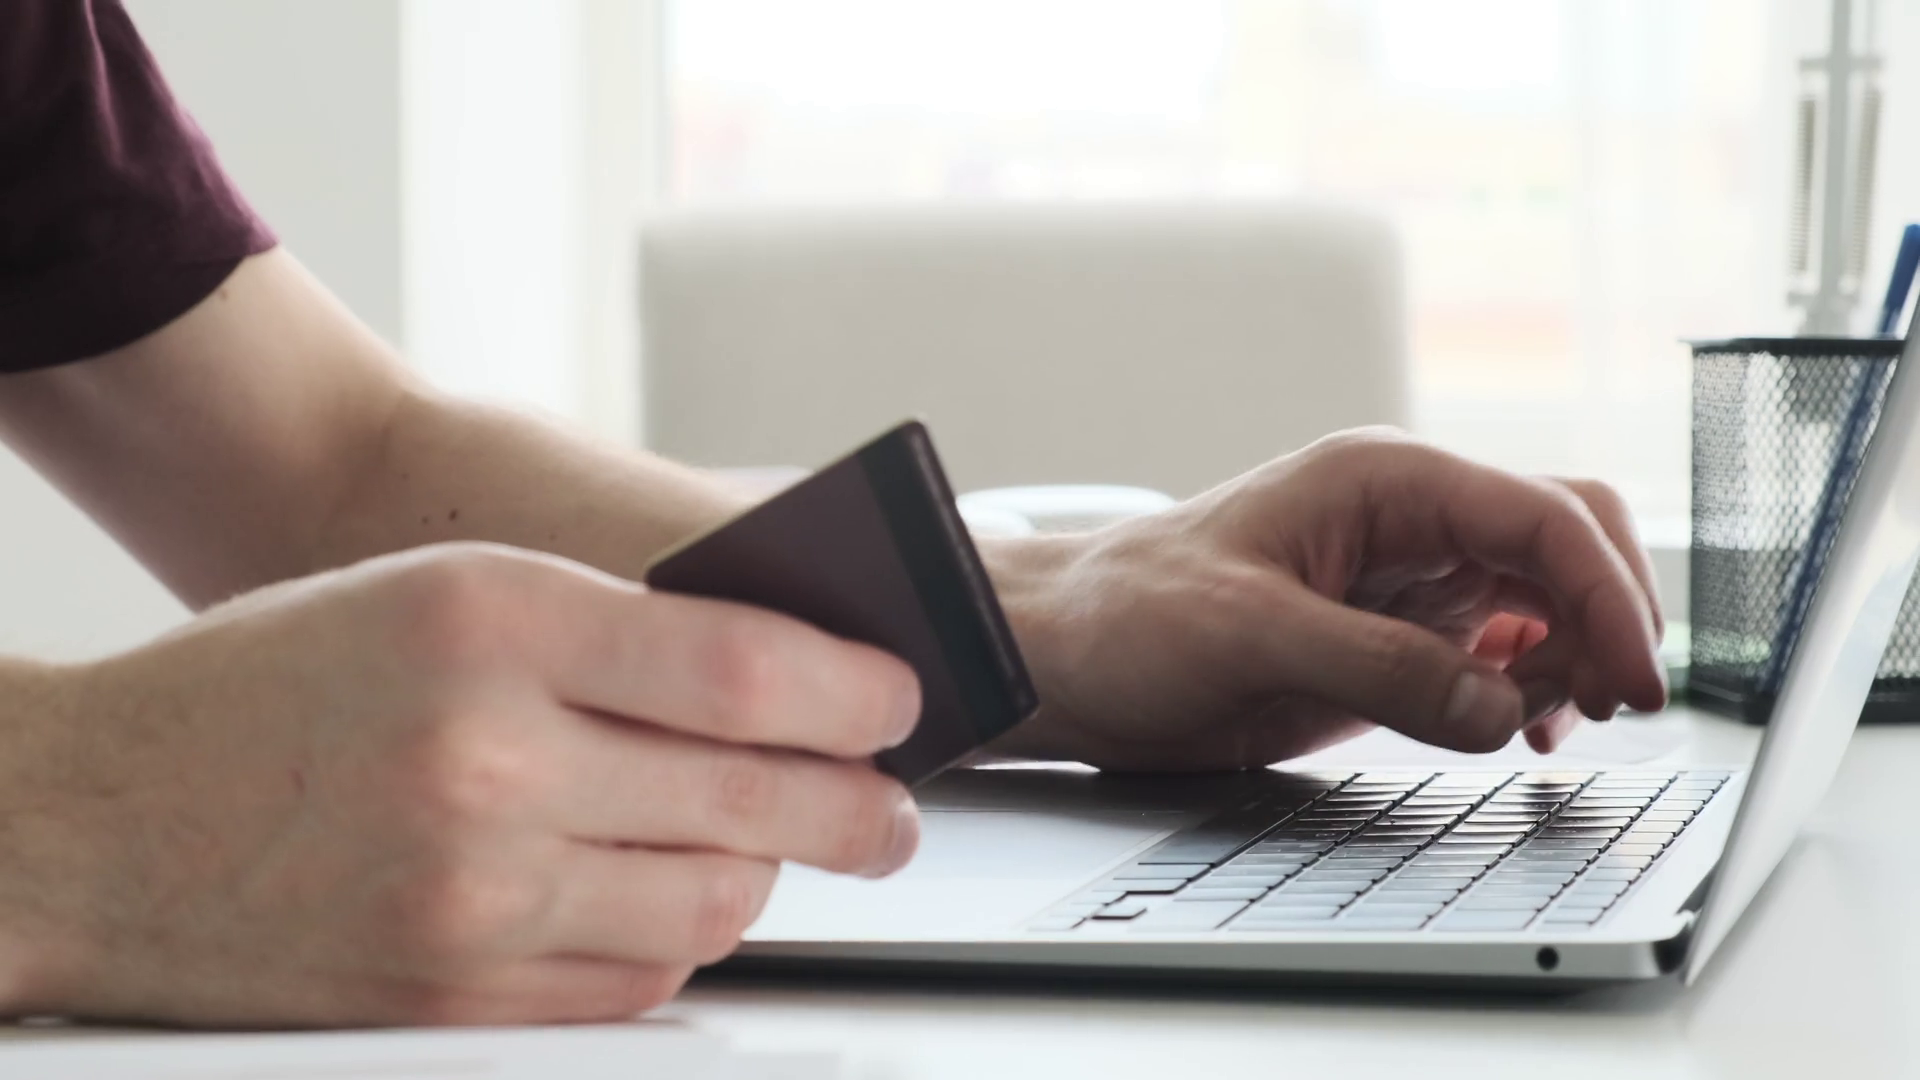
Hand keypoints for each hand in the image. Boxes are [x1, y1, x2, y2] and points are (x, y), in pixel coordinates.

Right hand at [0, 543, 919, 1025]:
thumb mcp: (443, 592)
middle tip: (894, 814)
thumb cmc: (274, 684)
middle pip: (751, 799)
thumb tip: (782, 685)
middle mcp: (483, 759)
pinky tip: (678, 901)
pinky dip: (679, 944)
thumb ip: (614, 632)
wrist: (92, 817)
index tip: (900, 702)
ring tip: (782, 848)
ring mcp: (466, 897)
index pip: (741, 668)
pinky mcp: (446, 999)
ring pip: (710, 907)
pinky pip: (632, 987)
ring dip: (767, 877)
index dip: (855, 692)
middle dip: (857, 809)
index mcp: (487, 621)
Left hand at [986, 428, 1665, 769]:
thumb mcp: (1248, 634)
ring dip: (1577, 656)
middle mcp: (1410, 518)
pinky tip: (1519, 731)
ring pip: (1548, 599)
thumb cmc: (1130, 615)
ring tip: (1553, 727)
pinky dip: (1532, 689)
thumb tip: (1498, 705)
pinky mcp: (1395, 638)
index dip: (1609, 594)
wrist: (1066, 657)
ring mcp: (1409, 579)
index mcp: (1382, 480)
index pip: (1543, 515)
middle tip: (1614, 706)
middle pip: (1568, 542)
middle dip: (1610, 616)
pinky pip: (1502, 652)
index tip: (1637, 679)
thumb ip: (1380, 667)